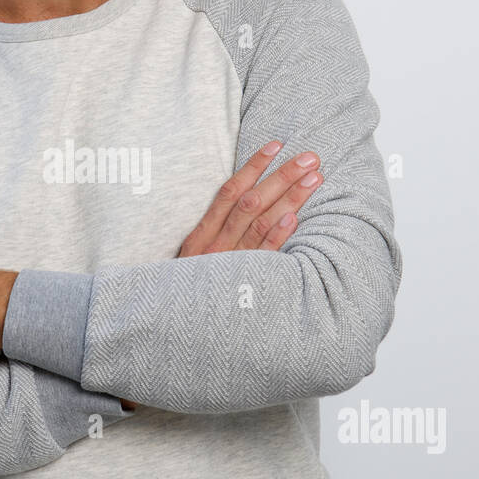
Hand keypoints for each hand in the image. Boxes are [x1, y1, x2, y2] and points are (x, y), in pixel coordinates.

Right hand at [118, 141, 322, 410]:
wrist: (164, 335)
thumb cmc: (183, 295)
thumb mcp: (193, 261)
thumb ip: (215, 235)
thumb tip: (246, 204)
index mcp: (199, 236)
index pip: (228, 191)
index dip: (252, 165)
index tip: (275, 144)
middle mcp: (212, 248)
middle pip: (250, 203)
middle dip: (281, 176)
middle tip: (309, 156)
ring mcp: (226, 267)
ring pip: (259, 224)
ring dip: (289, 198)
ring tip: (313, 178)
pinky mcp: (239, 287)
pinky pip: (260, 258)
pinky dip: (276, 236)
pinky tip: (294, 217)